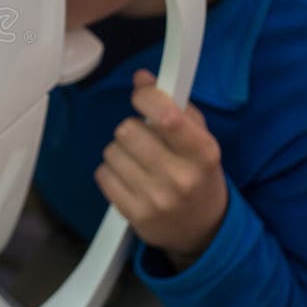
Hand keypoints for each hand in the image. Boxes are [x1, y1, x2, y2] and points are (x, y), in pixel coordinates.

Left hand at [94, 69, 227, 269]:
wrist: (203, 228)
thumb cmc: (197, 173)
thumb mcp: (199, 138)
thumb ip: (173, 104)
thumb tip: (141, 77)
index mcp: (202, 152)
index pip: (167, 116)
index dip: (146, 97)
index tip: (141, 96)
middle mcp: (181, 177)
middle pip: (127, 130)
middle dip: (131, 129)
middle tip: (143, 138)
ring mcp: (156, 199)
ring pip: (111, 151)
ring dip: (120, 151)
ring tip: (137, 160)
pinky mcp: (134, 215)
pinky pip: (103, 175)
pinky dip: (110, 172)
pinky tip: (128, 177)